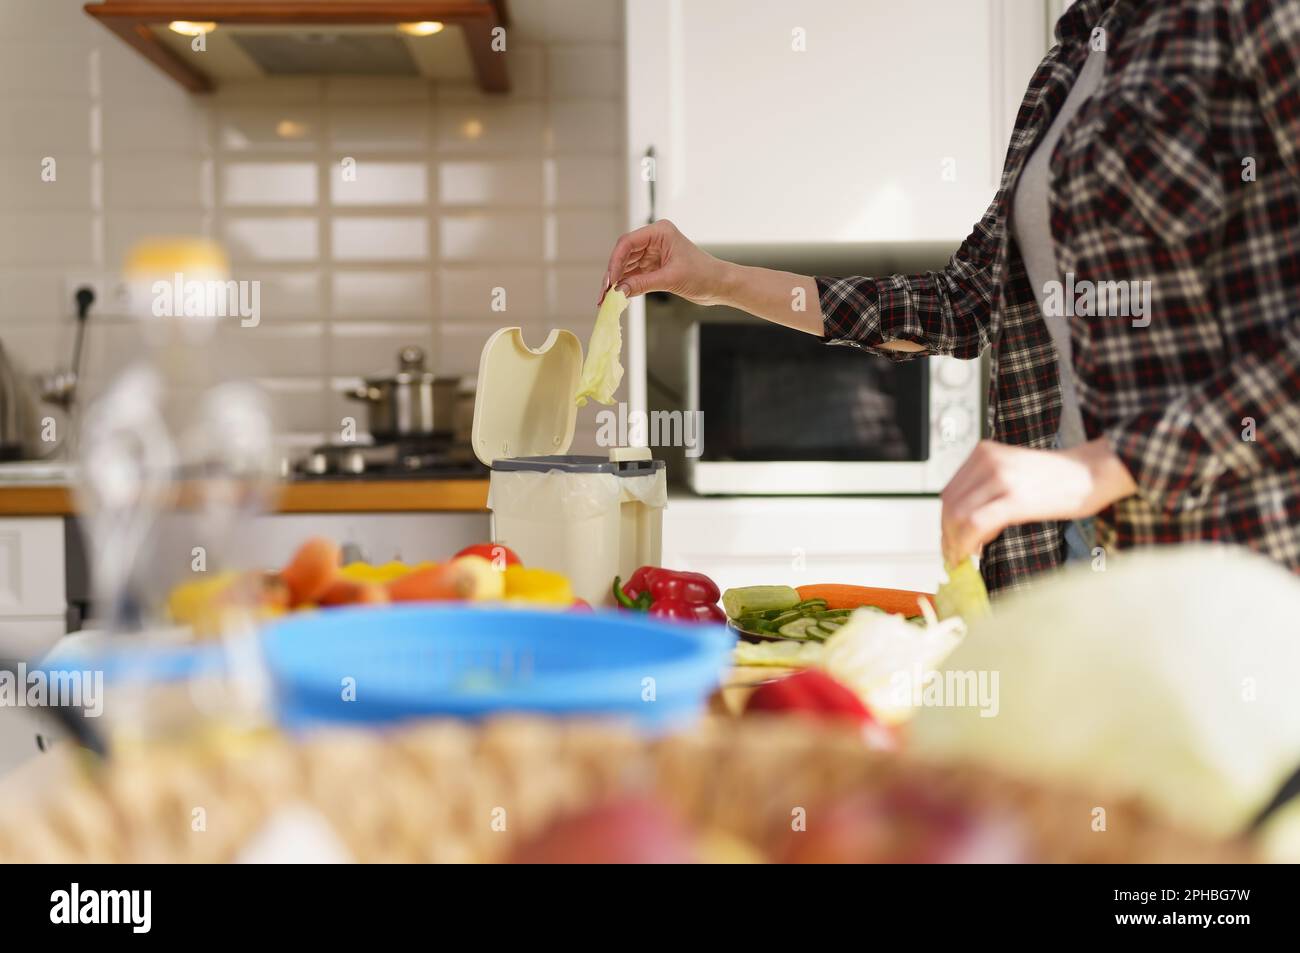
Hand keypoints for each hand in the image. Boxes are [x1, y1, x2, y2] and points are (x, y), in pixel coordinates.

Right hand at [600, 220, 729, 304]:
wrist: (720, 285)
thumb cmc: (703, 275)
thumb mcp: (671, 279)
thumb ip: (642, 284)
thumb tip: (617, 292)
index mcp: (660, 232)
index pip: (628, 243)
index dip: (615, 262)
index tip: (610, 282)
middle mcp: (654, 239)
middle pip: (623, 255)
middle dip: (613, 275)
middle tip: (603, 295)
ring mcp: (652, 253)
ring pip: (626, 266)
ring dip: (616, 283)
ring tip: (606, 300)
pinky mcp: (654, 267)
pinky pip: (633, 275)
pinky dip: (625, 286)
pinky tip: (617, 298)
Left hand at [940, 438, 1137, 564]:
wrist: (1093, 471)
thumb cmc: (1059, 476)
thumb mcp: (1012, 470)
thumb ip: (986, 488)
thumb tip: (964, 523)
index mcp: (984, 453)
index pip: (950, 492)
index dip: (945, 520)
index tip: (949, 538)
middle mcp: (987, 461)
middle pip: (949, 505)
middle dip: (947, 534)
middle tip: (953, 554)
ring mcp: (1000, 478)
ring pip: (957, 516)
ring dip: (955, 542)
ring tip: (963, 557)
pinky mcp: (1014, 498)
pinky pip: (976, 523)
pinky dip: (967, 543)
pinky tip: (973, 553)